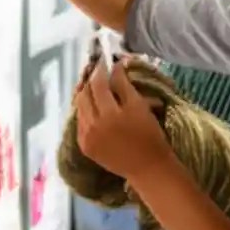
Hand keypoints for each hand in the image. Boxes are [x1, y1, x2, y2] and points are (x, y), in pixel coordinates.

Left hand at [76, 61, 174, 181]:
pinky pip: (79, 120)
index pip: (98, 83)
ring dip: (85, 93)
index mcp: (110, 114)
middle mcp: (93, 125)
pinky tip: (93, 105)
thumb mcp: (140, 106)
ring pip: (79, 105)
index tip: (105, 60)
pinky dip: (85, 109)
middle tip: (99, 70)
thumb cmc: (150, 135)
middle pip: (85, 92)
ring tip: (95, 86)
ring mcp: (86, 136)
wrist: (147, 168)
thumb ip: (124, 84)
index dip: (101, 69)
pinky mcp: (83, 146)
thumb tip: (115, 65)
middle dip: (91, 79)